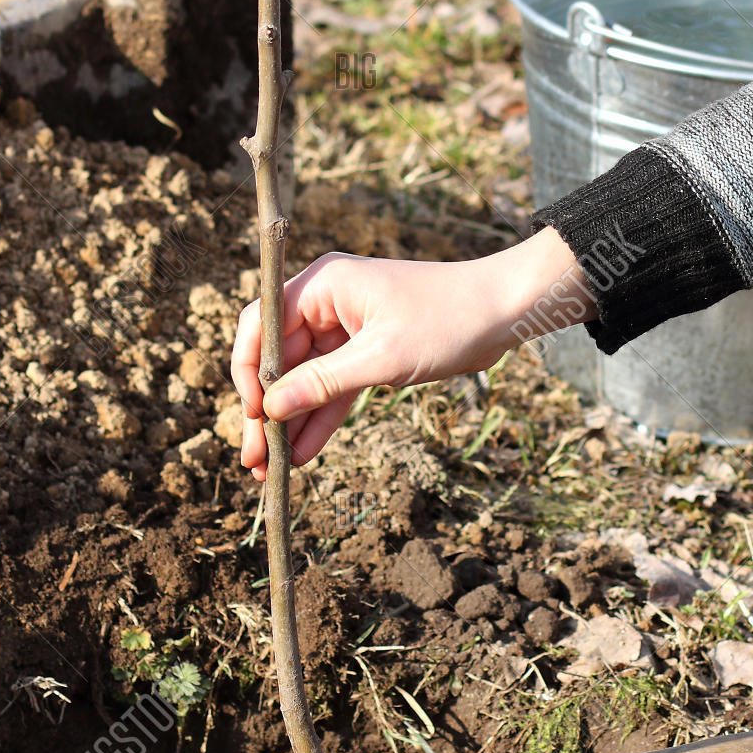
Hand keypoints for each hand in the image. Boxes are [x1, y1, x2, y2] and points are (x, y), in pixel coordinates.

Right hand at [229, 227, 585, 478]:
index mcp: (321, 285)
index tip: (252, 416)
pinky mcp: (366, 351)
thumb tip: (271, 409)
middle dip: (266, 410)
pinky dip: (320, 418)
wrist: (504, 311)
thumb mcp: (381, 358)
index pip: (260, 326)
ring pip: (304, 380)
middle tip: (252, 458)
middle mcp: (325, 302)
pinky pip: (333, 388)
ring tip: (271, 467)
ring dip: (290, 422)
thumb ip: (322, 383)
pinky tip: (302, 454)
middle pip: (277, 359)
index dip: (248, 374)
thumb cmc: (447, 320)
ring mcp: (345, 328)